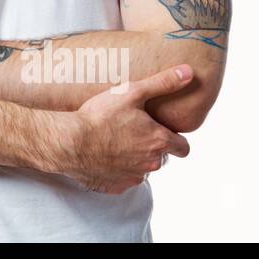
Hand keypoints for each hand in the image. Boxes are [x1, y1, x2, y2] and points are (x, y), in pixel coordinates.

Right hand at [57, 64, 193, 193]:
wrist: (69, 142)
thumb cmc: (100, 116)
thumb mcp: (132, 92)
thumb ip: (163, 83)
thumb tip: (189, 71)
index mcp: (159, 141)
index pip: (184, 147)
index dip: (175, 138)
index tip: (160, 129)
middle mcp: (151, 163)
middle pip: (161, 157)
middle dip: (152, 146)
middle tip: (131, 130)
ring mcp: (133, 177)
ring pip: (142, 169)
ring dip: (134, 158)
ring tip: (115, 140)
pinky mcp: (115, 186)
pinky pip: (123, 179)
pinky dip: (117, 169)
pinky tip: (103, 154)